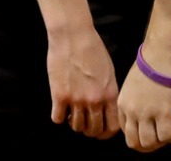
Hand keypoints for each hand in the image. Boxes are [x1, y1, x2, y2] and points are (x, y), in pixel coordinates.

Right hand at [46, 21, 120, 138]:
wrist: (73, 36)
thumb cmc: (93, 50)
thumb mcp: (109, 72)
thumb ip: (108, 93)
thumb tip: (106, 110)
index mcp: (110, 94)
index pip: (112, 127)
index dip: (107, 132)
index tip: (101, 131)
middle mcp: (94, 101)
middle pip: (94, 131)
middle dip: (90, 130)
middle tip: (86, 123)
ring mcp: (76, 100)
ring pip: (76, 127)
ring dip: (75, 123)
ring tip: (73, 113)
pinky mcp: (59, 96)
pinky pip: (58, 119)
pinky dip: (59, 116)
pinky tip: (61, 107)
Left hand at [117, 59, 170, 151]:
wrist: (161, 53)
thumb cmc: (150, 63)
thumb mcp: (132, 85)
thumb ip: (134, 101)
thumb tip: (145, 113)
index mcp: (122, 105)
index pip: (126, 132)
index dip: (140, 134)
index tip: (151, 129)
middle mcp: (131, 112)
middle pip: (135, 143)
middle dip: (148, 146)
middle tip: (160, 138)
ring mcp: (147, 114)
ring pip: (149, 144)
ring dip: (161, 143)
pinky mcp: (164, 113)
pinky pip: (166, 136)